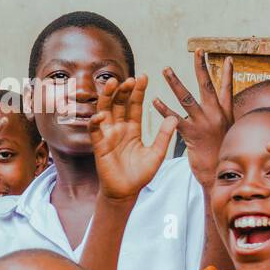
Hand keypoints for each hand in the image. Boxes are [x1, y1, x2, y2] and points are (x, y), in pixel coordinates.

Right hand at [89, 75, 176, 201]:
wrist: (126, 192)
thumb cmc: (140, 175)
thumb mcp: (157, 154)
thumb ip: (163, 136)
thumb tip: (174, 118)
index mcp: (133, 128)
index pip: (135, 105)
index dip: (138, 91)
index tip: (143, 76)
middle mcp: (119, 128)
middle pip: (119, 103)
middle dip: (123, 90)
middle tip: (129, 79)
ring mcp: (108, 135)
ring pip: (105, 110)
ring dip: (107, 97)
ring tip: (111, 83)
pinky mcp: (99, 145)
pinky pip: (95, 130)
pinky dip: (96, 121)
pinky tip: (101, 114)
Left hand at [154, 51, 233, 186]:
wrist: (220, 175)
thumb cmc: (221, 154)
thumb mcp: (227, 132)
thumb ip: (222, 117)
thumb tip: (222, 108)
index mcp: (225, 113)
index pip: (227, 88)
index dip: (228, 73)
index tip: (229, 57)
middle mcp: (216, 115)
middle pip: (208, 86)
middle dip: (202, 67)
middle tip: (197, 51)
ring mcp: (204, 124)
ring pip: (187, 98)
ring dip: (175, 82)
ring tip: (165, 69)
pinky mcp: (192, 135)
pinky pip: (175, 119)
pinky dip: (164, 109)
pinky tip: (154, 100)